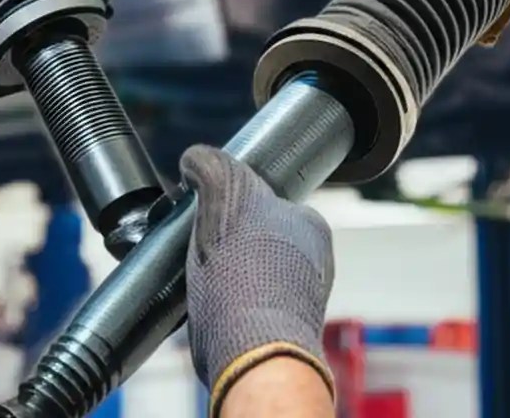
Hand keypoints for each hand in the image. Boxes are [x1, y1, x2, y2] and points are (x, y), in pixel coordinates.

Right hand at [181, 145, 335, 415]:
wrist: (255, 352)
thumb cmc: (242, 276)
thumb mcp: (224, 197)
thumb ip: (213, 168)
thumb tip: (196, 158)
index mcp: (308, 221)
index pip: (261, 199)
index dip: (226, 207)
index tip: (205, 219)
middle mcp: (313, 255)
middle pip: (258, 232)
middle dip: (231, 239)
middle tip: (202, 253)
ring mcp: (303, 292)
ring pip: (257, 266)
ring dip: (232, 271)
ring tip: (209, 285)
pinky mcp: (286, 326)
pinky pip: (255, 300)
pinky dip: (237, 301)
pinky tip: (219, 308)